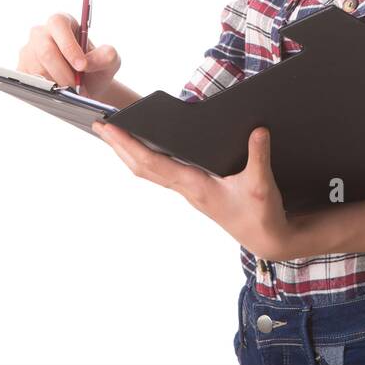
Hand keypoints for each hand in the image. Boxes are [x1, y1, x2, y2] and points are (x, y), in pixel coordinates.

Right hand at [17, 12, 119, 99]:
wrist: (86, 85)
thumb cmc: (96, 66)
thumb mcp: (111, 60)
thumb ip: (106, 56)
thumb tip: (87, 62)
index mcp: (61, 22)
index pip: (58, 24)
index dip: (69, 46)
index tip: (82, 66)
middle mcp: (41, 33)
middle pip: (46, 51)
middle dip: (64, 73)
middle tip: (78, 88)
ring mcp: (28, 51)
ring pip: (37, 70)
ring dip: (57, 85)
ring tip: (73, 92)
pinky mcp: (21, 69)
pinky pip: (29, 82)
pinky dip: (46, 91)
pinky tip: (58, 93)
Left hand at [91, 121, 299, 260]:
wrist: (265, 238)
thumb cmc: (260, 214)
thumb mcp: (261, 184)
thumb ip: (259, 156)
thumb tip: (258, 131)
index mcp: (196, 185)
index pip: (153, 162)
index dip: (129, 144)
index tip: (111, 129)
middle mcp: (186, 189)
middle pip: (141, 167)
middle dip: (118, 146)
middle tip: (99, 125)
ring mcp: (187, 191)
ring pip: (148, 171)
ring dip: (128, 153)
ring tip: (114, 134)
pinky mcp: (194, 190)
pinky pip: (160, 173)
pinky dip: (145, 159)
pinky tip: (143, 150)